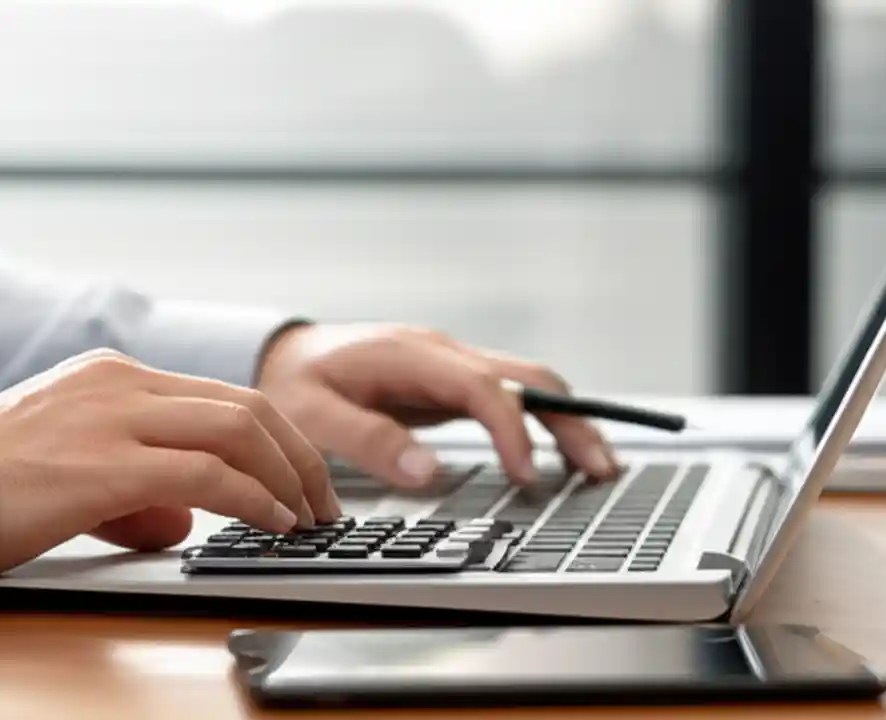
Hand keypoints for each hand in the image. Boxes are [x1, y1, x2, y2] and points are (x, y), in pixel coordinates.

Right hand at [0, 349, 337, 574]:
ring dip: (287, 476)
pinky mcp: (106, 463)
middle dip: (299, 455)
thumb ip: (137, 482)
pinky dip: (254, 498)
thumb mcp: (75, 463)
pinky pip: (208, 475)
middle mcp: (122, 382)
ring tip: (307, 516)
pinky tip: (272, 522)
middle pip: (246, 406)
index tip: (303, 475)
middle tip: (324, 500)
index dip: (278, 436)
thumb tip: (185, 516)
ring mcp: (115, 416)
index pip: (223, 396)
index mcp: (116, 374)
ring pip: (237, 430)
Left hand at [257, 323, 617, 486]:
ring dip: (568, 421)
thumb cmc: (295, 383)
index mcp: (412, 355)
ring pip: (529, 385)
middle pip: (527, 378)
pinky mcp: (454, 381)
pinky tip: (564, 453)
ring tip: (599, 468)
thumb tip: (427, 471)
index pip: (483, 387)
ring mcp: (452, 364)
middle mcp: (443, 352)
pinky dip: (546, 422)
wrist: (285, 354)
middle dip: (570, 421)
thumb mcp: (313, 415)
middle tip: (600, 470)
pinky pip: (512, 397)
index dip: (512, 429)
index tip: (527, 476)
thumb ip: (368, 441)